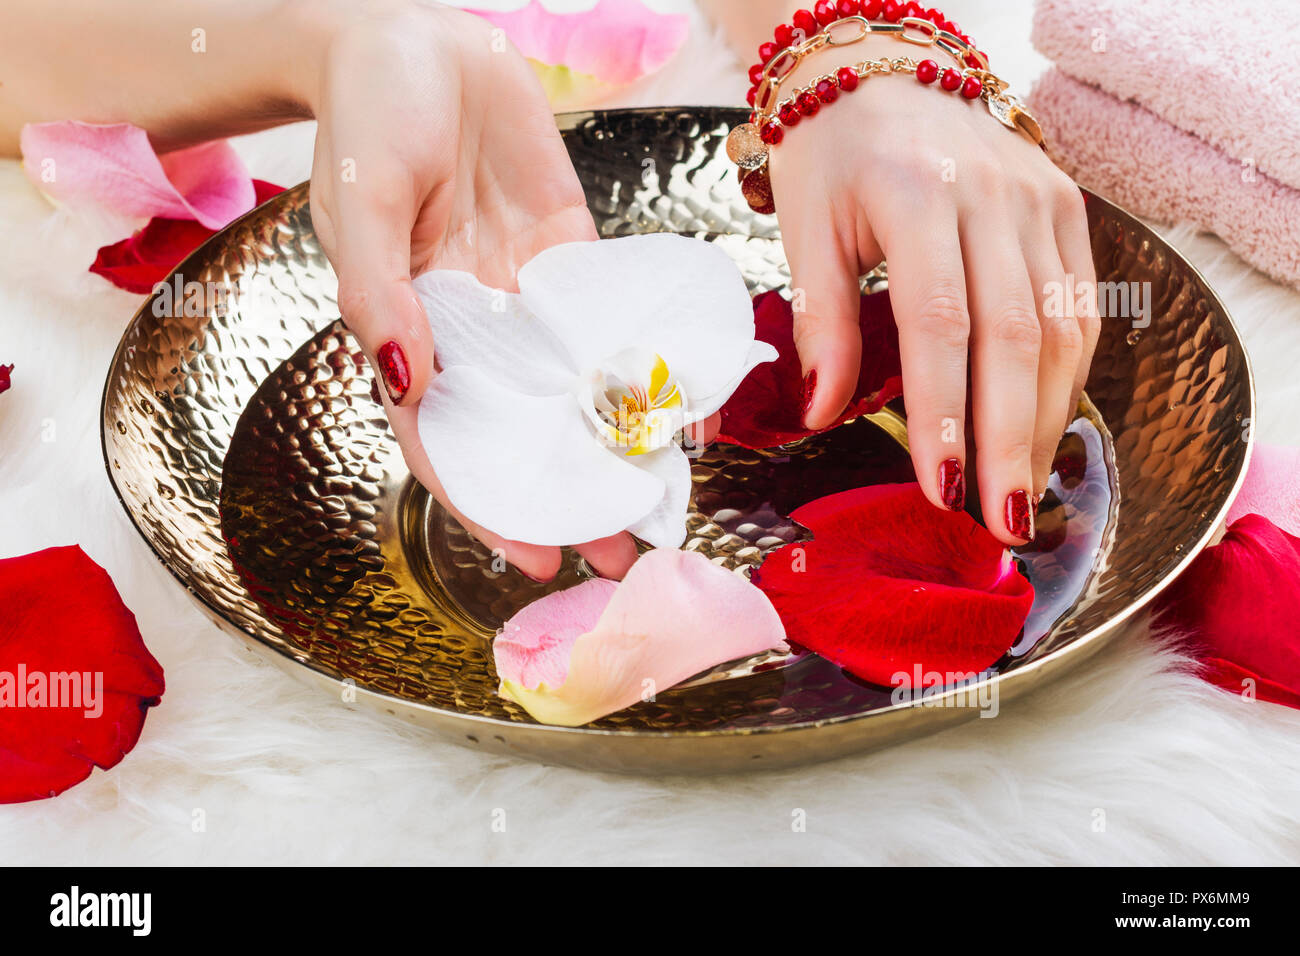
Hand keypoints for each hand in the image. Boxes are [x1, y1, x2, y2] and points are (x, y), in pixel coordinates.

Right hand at [307, 2, 640, 579]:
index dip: (488, 502)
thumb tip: (406, 375)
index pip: (449, 440)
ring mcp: (527, 299)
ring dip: (614, 450)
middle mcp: (474, 330)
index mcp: (412, 331)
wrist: (420, 35)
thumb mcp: (357, 205)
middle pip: (523, 432)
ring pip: (575, 392)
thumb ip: (378, 292)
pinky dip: (644, 365)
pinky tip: (684, 406)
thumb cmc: (367, 118)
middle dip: (566, 495)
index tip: (532, 556)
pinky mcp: (572, 258)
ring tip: (659, 504)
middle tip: (617, 557)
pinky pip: (612, 322)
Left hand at [768, 40, 1099, 544]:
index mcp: (917, 194)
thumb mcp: (806, 233)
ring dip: (1047, 417)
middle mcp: (991, 193)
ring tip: (1023, 492)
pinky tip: (1044, 425)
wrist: (878, 74)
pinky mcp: (1065, 203)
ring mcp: (1039, 196)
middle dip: (1011, 439)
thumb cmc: (831, 158)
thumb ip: (822, 324)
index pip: (941, 324)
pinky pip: (1078, 301)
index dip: (946, 414)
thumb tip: (823, 414)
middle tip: (1002, 522)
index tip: (944, 490)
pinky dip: (1065, 371)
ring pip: (1061, 324)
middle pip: (1014, 334)